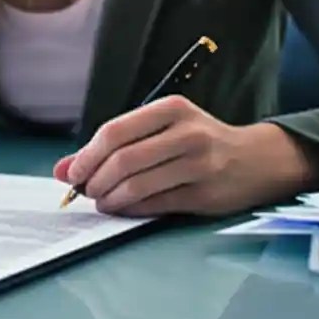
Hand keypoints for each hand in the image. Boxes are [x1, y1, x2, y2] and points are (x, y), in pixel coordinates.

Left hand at [53, 96, 316, 216]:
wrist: (256, 159)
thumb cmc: (199, 141)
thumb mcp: (160, 130)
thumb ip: (113, 145)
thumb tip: (62, 169)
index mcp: (171, 109)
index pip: (115, 132)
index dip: (86, 156)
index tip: (73, 173)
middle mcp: (187, 133)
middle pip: (123, 160)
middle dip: (95, 181)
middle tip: (87, 192)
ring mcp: (199, 164)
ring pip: (137, 185)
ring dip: (110, 199)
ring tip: (103, 202)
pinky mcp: (205, 194)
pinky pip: (155, 204)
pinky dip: (132, 210)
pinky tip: (124, 209)